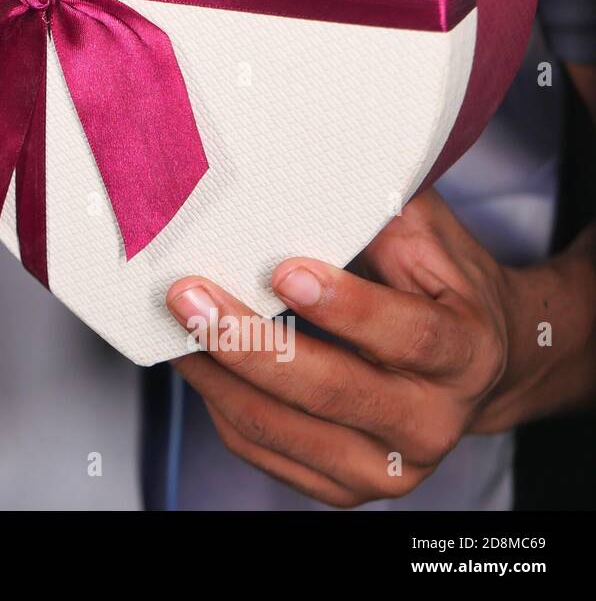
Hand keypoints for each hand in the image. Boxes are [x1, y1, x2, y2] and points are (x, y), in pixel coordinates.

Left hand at [166, 190, 524, 507]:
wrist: (477, 366)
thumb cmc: (441, 288)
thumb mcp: (427, 238)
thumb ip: (373, 209)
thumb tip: (296, 167)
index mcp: (464, 353)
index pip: (408, 336)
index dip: (346, 307)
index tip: (284, 270)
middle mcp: (431, 423)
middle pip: (332, 391)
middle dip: (249, 343)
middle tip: (189, 296)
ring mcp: (384, 467)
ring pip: (283, 427)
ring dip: (217, 374)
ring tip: (174, 324)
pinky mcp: (340, 485)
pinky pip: (261, 448)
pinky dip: (218, 402)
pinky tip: (192, 359)